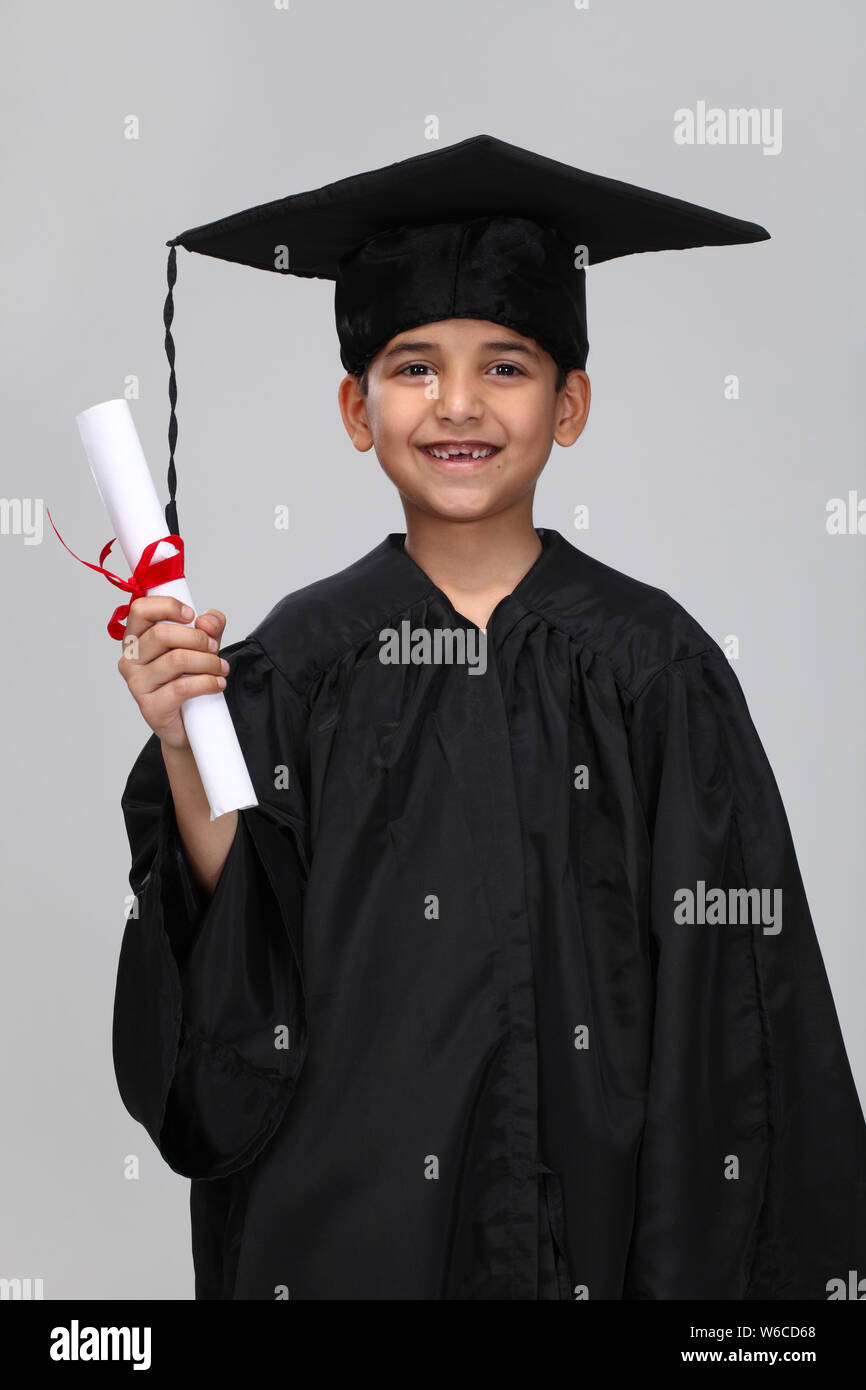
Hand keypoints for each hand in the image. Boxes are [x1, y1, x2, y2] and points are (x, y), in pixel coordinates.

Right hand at [117, 598, 229, 750]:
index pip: (140, 609)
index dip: (168, 606)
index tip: (191, 615)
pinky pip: (182, 688)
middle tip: (214, 648)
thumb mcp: (203, 644)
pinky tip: (218, 684)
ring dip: (208, 662)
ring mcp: (137, 684)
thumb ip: (209, 625)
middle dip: (197, 638)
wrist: (188, 724)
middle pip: (162, 634)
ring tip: (221, 668)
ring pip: (176, 660)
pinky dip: (207, 682)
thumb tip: (207, 621)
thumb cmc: (189, 678)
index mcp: (136, 639)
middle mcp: (130, 660)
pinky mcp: (150, 707)